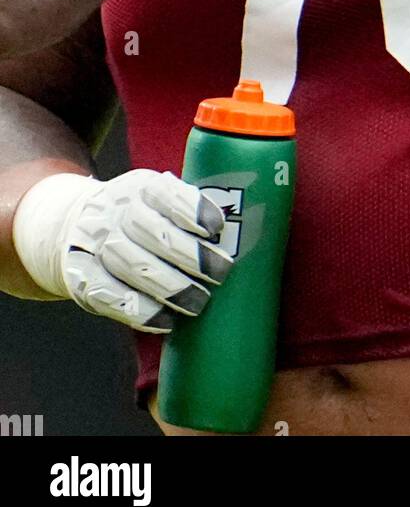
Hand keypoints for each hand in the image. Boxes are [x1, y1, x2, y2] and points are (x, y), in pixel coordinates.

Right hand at [13, 169, 231, 332]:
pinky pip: (112, 296)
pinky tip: (165, 320)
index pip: (167, 193)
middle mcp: (115, 211)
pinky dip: (142, 311)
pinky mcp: (83, 277)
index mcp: (141, 186)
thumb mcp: (157, 198)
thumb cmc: (136, 216)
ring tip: (198, 302)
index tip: (218, 229)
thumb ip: (190, 212)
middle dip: (193, 257)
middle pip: (156, 234)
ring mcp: (95, 244)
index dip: (194, 211)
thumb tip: (241, 238)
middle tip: (221, 273)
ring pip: (135, 267)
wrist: (71, 225)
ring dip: (172, 288)